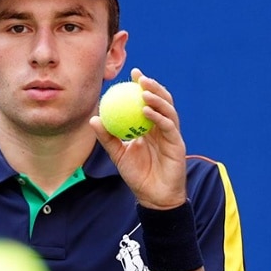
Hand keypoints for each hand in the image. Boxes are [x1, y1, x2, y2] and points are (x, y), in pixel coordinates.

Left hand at [90, 67, 188, 208]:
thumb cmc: (137, 175)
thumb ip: (107, 137)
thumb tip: (93, 119)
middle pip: (162, 101)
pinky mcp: (177, 144)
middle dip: (153, 86)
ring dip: (157, 98)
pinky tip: (146, 110)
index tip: (133, 74)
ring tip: (144, 90)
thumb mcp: (118, 155)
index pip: (148, 102)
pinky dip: (158, 116)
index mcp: (150, 127)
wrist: (153, 197)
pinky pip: (168, 126)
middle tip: (140, 77)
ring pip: (168, 110)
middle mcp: (163, 128)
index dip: (142, 86)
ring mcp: (172, 135)